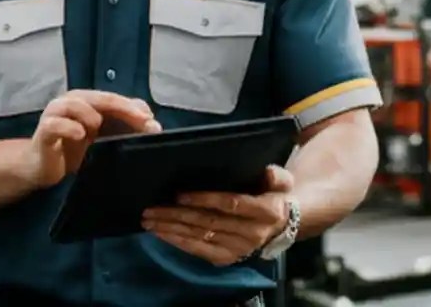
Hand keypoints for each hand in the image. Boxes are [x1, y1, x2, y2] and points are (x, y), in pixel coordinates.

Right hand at [20, 90, 161, 188]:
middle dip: (124, 109)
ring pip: (74, 104)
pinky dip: (68, 127)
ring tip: (101, 128)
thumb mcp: (103, 138)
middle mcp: (72, 102)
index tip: (154, 125)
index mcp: (88, 101)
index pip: (115, 99)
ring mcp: (56, 114)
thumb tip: (152, 121)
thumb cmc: (73, 149)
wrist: (42, 166)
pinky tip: (80, 134)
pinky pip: (55, 124)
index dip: (135, 109)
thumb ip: (124, 126)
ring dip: (91, 114)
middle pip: (100, 98)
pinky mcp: (44, 130)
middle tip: (143, 122)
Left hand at [142, 165, 294, 266]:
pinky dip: (177, 242)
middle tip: (151, 208)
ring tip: (148, 220)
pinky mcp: (227, 259)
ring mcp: (238, 250)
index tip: (179, 194)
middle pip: (208, 223)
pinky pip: (198, 250)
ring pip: (199, 237)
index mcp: (266, 211)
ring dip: (171, 229)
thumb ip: (275, 174)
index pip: (231, 204)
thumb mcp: (281, 180)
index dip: (205, 199)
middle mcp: (251, 234)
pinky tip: (160, 233)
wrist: (281, 225)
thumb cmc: (273, 194)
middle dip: (177, 215)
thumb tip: (265, 171)